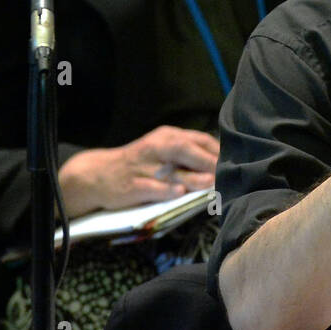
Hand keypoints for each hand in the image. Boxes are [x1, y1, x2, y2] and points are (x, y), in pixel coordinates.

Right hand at [58, 125, 218, 216]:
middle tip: (225, 172)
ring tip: (210, 183)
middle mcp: (154, 148)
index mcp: (165, 136)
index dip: (216, 151)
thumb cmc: (139, 163)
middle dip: (206, 160)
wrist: (97, 174)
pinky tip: (179, 193)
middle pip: (183, 149)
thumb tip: (220, 161)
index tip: (234, 161)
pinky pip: (150, 188)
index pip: (196, 139)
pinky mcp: (131, 186)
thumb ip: (187, 153)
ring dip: (192, 177)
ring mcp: (142, 167)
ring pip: (170, 170)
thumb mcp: (161, 149)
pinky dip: (165, 190)